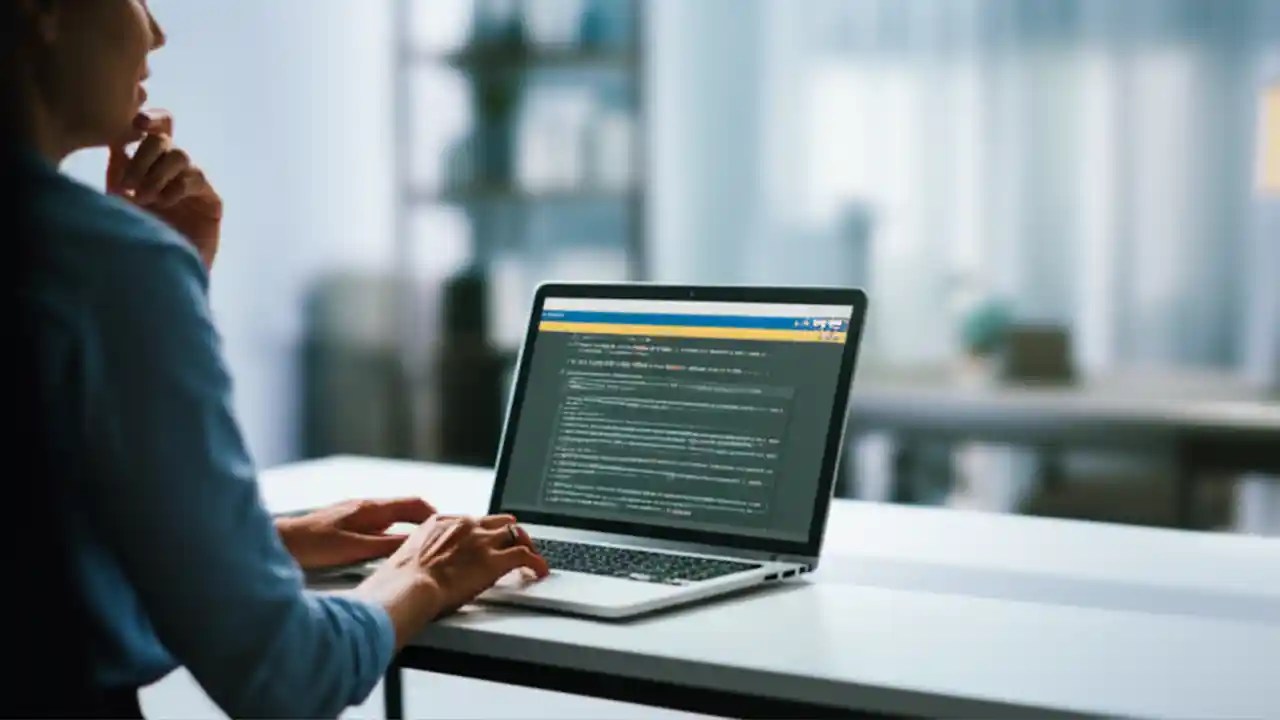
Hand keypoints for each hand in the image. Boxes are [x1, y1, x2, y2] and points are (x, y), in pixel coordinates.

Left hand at [107, 109, 222, 269]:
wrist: (156, 277)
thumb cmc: (132, 241)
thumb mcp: (117, 199)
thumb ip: (118, 168)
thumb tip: (115, 138)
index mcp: (148, 165)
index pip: (155, 128)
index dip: (150, 118)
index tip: (135, 124)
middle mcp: (171, 172)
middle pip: (164, 138)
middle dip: (144, 155)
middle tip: (129, 184)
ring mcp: (193, 186)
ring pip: (180, 155)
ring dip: (157, 173)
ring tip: (144, 198)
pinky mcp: (211, 202)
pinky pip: (196, 179)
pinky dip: (176, 186)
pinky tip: (163, 203)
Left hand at [275, 497, 435, 570]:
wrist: (279, 542)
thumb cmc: (312, 545)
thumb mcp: (354, 548)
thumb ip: (386, 545)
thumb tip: (417, 543)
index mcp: (371, 508)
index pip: (414, 504)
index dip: (435, 515)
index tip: (450, 529)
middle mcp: (366, 507)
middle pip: (405, 509)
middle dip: (426, 522)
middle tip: (442, 540)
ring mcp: (355, 515)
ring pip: (392, 518)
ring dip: (409, 529)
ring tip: (422, 548)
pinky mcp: (346, 525)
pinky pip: (379, 526)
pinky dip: (393, 535)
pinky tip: (391, 551)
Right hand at [353, 514, 548, 646]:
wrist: (407, 588)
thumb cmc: (400, 581)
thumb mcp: (407, 557)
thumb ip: (420, 555)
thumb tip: (418, 569)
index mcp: (441, 522)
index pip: (472, 521)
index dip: (483, 532)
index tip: (487, 540)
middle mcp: (465, 525)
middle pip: (498, 521)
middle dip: (509, 533)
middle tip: (516, 544)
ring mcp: (482, 541)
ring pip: (516, 533)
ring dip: (526, 545)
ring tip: (532, 557)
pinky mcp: (495, 561)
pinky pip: (525, 556)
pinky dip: (537, 563)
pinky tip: (539, 571)